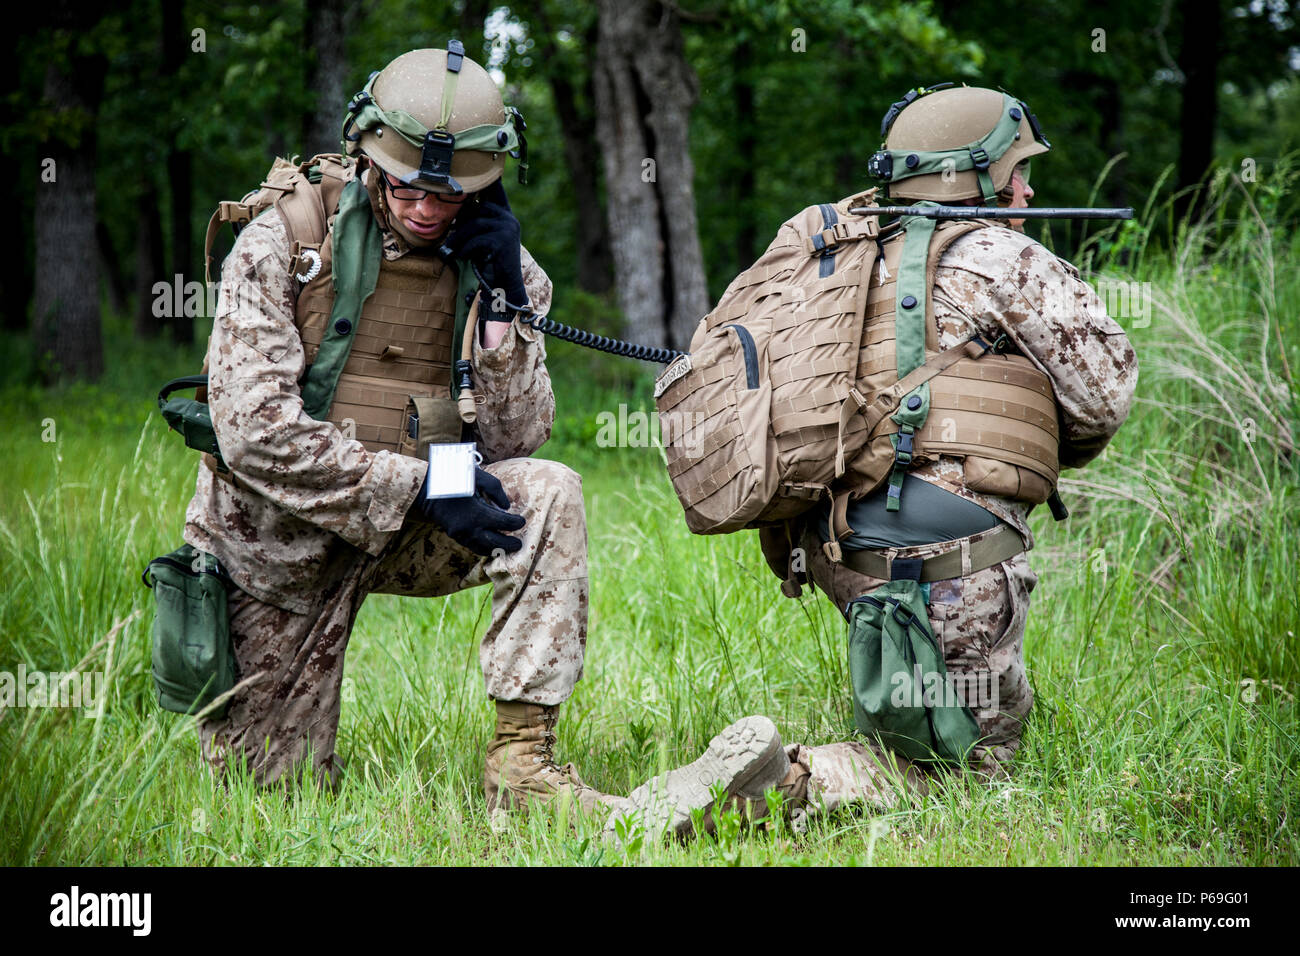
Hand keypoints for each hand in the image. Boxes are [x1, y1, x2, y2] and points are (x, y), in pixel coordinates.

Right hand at [408, 465, 525, 555]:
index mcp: (477, 513)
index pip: (503, 523)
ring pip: (483, 549)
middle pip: (495, 542)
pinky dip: (484, 548)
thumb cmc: (452, 478)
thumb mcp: (477, 476)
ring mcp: (460, 534)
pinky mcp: (454, 535)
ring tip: (508, 548)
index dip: (515, 523)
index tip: (522, 521)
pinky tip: (491, 546)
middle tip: (519, 544)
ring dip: (497, 549)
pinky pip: (472, 547)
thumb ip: (495, 489)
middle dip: (509, 544)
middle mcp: (469, 528)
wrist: (425, 488)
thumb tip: (506, 506)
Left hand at [439, 180, 528, 315]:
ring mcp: (508, 230)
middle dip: (460, 223)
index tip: (478, 159)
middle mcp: (508, 218)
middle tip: (450, 240)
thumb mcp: (478, 238)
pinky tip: (461, 257)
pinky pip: (476, 240)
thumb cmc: (486, 263)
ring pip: (473, 225)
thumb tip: (451, 206)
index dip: (486, 177)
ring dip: (457, 239)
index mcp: (503, 215)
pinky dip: (464, 249)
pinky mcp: (503, 243)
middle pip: (476, 208)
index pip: (494, 189)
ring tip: (449, 251)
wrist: (503, 288)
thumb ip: (471, 221)